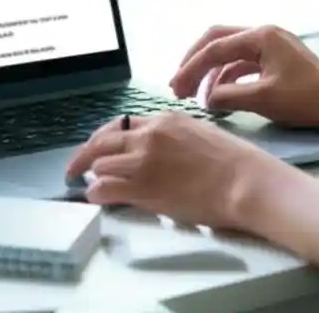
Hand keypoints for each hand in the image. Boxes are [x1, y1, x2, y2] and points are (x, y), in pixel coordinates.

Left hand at [65, 112, 292, 228]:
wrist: (244, 181)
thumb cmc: (233, 161)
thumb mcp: (199, 132)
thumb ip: (172, 136)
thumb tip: (155, 149)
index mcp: (164, 119)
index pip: (120, 123)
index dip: (103, 139)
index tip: (96, 149)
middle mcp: (148, 135)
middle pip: (101, 142)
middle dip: (84, 157)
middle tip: (74, 170)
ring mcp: (143, 161)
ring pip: (99, 165)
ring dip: (95, 177)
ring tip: (95, 189)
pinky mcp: (142, 187)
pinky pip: (104, 188)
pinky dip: (96, 194)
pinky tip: (99, 199)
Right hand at [169, 25, 318, 128]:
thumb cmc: (307, 100)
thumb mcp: (263, 99)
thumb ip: (228, 96)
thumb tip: (205, 98)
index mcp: (262, 36)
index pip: (215, 48)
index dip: (191, 68)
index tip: (175, 89)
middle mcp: (264, 33)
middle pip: (217, 39)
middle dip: (195, 61)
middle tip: (178, 85)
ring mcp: (271, 45)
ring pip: (228, 51)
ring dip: (209, 70)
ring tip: (193, 94)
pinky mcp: (276, 59)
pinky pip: (242, 62)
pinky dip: (226, 76)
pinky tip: (217, 95)